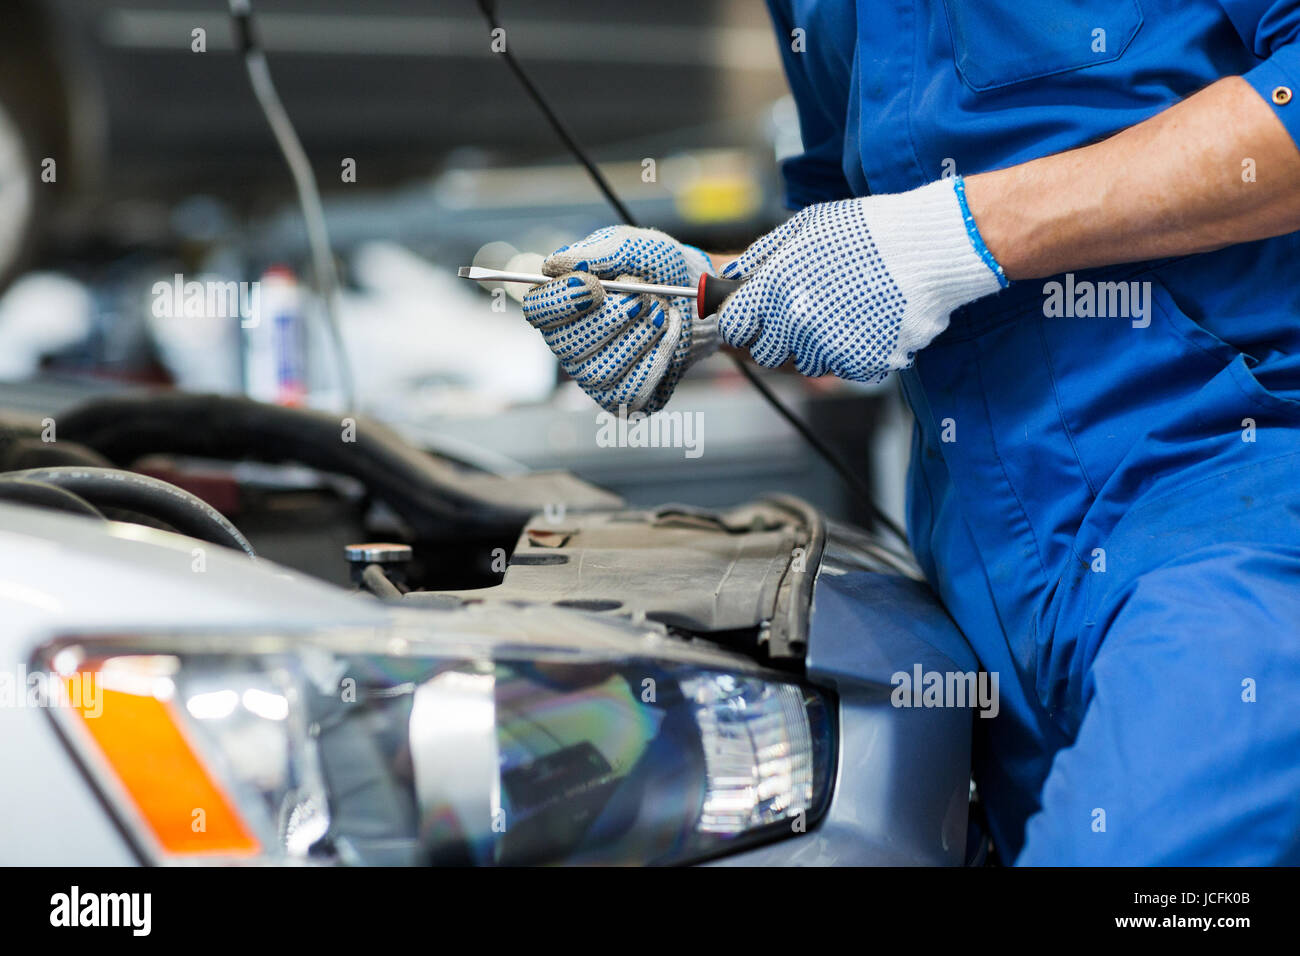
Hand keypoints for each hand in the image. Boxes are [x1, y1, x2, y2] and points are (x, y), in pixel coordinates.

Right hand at [521, 226, 717, 411]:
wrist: (699, 298)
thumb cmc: (658, 270)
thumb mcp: (633, 248)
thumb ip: (597, 253)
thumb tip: (553, 265)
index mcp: (562, 303)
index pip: (537, 310)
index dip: (561, 301)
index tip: (594, 286)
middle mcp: (569, 343)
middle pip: (568, 345)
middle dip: (613, 319)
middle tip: (645, 298)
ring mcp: (593, 374)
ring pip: (601, 371)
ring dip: (640, 337)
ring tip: (662, 313)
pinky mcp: (622, 396)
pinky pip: (631, 391)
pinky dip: (657, 359)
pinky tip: (668, 336)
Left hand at [717, 177, 1006, 380]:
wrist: (930, 248)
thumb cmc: (868, 231)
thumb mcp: (804, 227)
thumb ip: (761, 255)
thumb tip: (733, 275)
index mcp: (775, 290)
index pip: (733, 328)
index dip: (741, 321)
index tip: (751, 317)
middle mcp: (797, 325)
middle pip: (766, 354)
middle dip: (776, 338)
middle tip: (802, 314)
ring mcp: (830, 349)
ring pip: (806, 364)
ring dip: (815, 346)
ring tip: (842, 311)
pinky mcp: (862, 364)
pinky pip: (845, 368)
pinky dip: (852, 351)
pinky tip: (867, 320)